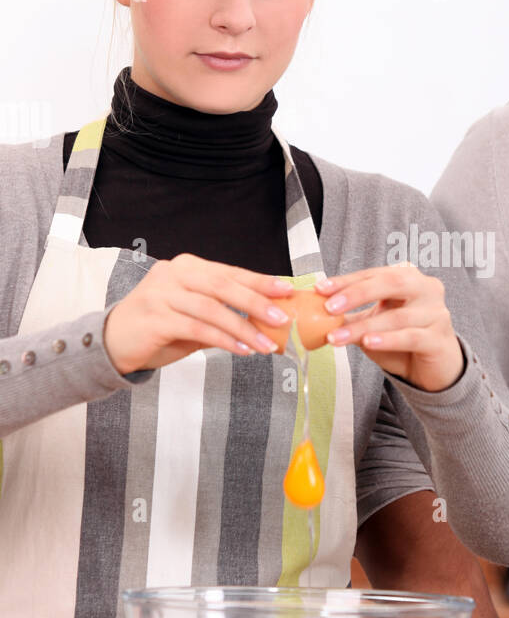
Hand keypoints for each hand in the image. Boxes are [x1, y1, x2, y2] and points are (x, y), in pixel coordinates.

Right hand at [102, 253, 299, 375]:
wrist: (112, 344)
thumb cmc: (158, 329)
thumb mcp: (194, 317)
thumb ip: (224, 315)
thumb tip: (266, 322)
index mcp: (186, 267)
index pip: (229, 272)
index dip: (259, 281)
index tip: (287, 290)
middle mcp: (173, 274)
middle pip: (223, 285)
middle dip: (257, 301)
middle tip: (283, 317)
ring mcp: (161, 294)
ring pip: (212, 308)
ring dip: (243, 328)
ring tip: (266, 344)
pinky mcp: (155, 318)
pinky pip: (197, 329)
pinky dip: (223, 339)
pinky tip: (241, 350)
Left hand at [315, 262, 464, 391]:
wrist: (434, 369)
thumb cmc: (403, 340)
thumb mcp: (373, 323)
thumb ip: (349, 316)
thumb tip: (314, 311)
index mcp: (409, 277)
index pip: (375, 274)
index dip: (347, 280)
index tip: (321, 288)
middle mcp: (426, 289)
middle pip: (392, 283)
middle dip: (358, 293)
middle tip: (330, 307)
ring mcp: (436, 313)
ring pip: (396, 316)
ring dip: (363, 327)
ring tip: (337, 337)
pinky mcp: (438, 338)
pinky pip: (410, 337)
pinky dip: (387, 339)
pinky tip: (368, 343)